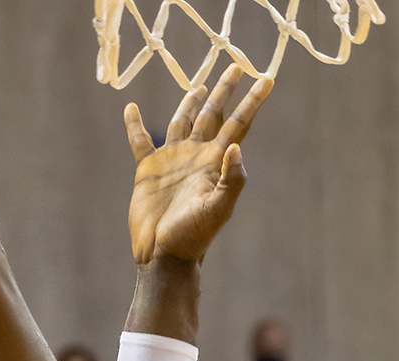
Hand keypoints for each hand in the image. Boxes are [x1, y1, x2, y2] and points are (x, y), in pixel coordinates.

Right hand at [124, 65, 270, 263]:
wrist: (163, 255)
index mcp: (215, 162)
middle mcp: (196, 155)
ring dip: (190, 102)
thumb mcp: (218, 209)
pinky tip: (131, 109)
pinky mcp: (148, 169)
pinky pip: (140, 141)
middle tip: (236, 67)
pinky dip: (134, 125)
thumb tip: (234, 146)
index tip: (267, 80)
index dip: (252, 102)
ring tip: (199, 85)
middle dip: (224, 91)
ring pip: (182, 121)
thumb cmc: (193, 236)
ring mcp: (172, 160)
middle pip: (213, 114)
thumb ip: (231, 179)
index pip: (238, 124)